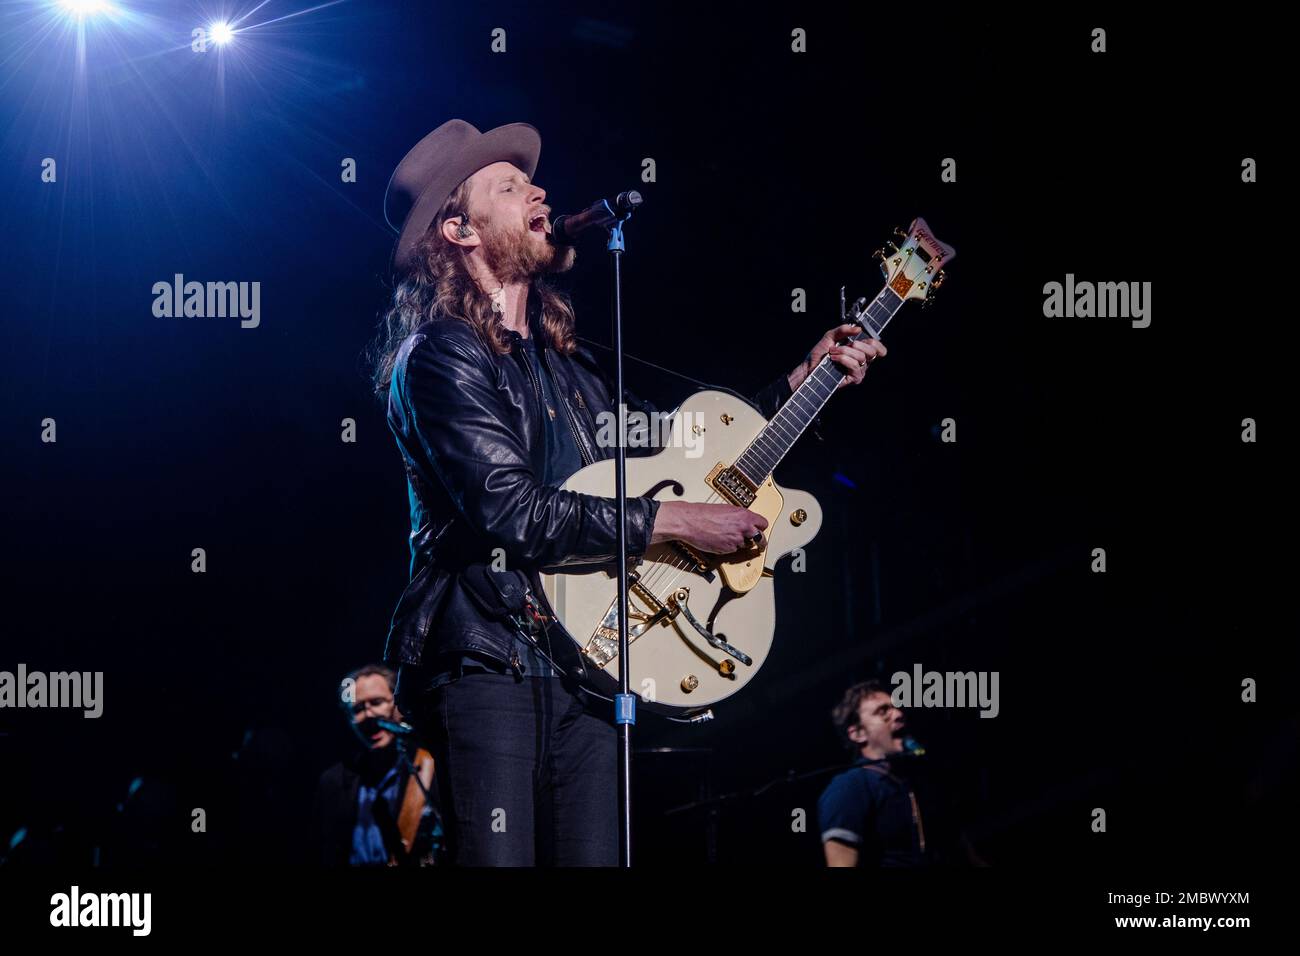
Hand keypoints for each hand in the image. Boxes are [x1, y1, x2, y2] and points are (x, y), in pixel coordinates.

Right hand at [650, 501, 768, 553]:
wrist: (690, 521)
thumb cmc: (703, 513)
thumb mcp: (726, 509)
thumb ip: (738, 516)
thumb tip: (744, 520)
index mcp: (744, 515)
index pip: (763, 523)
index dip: (761, 527)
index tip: (760, 530)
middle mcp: (743, 527)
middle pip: (761, 538)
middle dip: (759, 541)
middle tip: (758, 542)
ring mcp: (736, 539)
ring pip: (745, 545)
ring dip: (739, 542)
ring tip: (726, 536)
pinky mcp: (727, 549)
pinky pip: (733, 550)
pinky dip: (729, 547)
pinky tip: (720, 540)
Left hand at [789, 324, 887, 391]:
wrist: (809, 367)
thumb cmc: (820, 354)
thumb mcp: (831, 336)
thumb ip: (844, 330)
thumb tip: (858, 329)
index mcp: (862, 352)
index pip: (880, 350)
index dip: (875, 343)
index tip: (862, 339)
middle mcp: (863, 363)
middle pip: (872, 351)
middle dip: (856, 344)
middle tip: (841, 345)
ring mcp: (859, 372)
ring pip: (861, 357)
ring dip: (844, 351)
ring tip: (832, 352)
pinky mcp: (853, 379)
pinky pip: (854, 365)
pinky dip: (843, 359)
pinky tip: (833, 358)